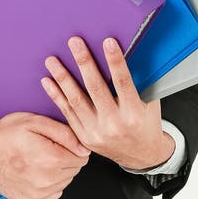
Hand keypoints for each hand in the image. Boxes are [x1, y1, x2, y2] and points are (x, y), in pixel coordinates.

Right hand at [0, 112, 90, 198]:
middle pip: (75, 169)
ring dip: (57, 171)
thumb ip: (64, 133)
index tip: (59, 142)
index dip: (72, 146)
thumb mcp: (35, 121)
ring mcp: (39, 193)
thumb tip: (83, 148)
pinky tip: (35, 171)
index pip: (82, 157)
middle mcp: (46, 179)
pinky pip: (55, 192)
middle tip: (45, 148)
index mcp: (50, 158)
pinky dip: (49, 183)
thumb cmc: (6, 136)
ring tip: (38, 159)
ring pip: (66, 181)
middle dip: (65, 158)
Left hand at [41, 36, 174, 170]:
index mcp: (134, 114)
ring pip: (76, 100)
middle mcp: (114, 124)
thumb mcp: (149, 104)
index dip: (115, 61)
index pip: (123, 83)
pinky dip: (56, 96)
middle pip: (95, 88)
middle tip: (74, 42)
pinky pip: (67, 113)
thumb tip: (129, 54)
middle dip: (84, 63)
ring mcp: (96, 132)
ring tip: (52, 60)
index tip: (108, 42)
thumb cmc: (146, 124)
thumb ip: (139, 83)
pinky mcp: (84, 137)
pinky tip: (48, 80)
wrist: (141, 156)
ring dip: (63, 78)